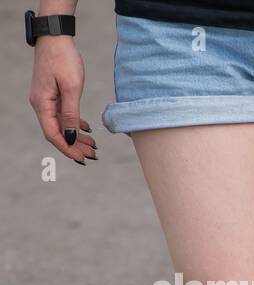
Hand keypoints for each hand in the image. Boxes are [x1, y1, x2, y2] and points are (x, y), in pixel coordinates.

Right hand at [29, 36, 95, 163]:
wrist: (55, 38)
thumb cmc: (63, 59)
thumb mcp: (72, 88)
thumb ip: (71, 113)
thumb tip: (71, 136)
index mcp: (42, 104)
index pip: (53, 134)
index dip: (67, 148)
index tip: (82, 159)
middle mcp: (41, 104)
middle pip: (57, 132)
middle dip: (75, 145)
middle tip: (93, 156)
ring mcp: (46, 99)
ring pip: (62, 124)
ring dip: (77, 136)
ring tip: (93, 146)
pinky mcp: (52, 94)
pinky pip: (63, 114)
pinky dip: (75, 123)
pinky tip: (87, 130)